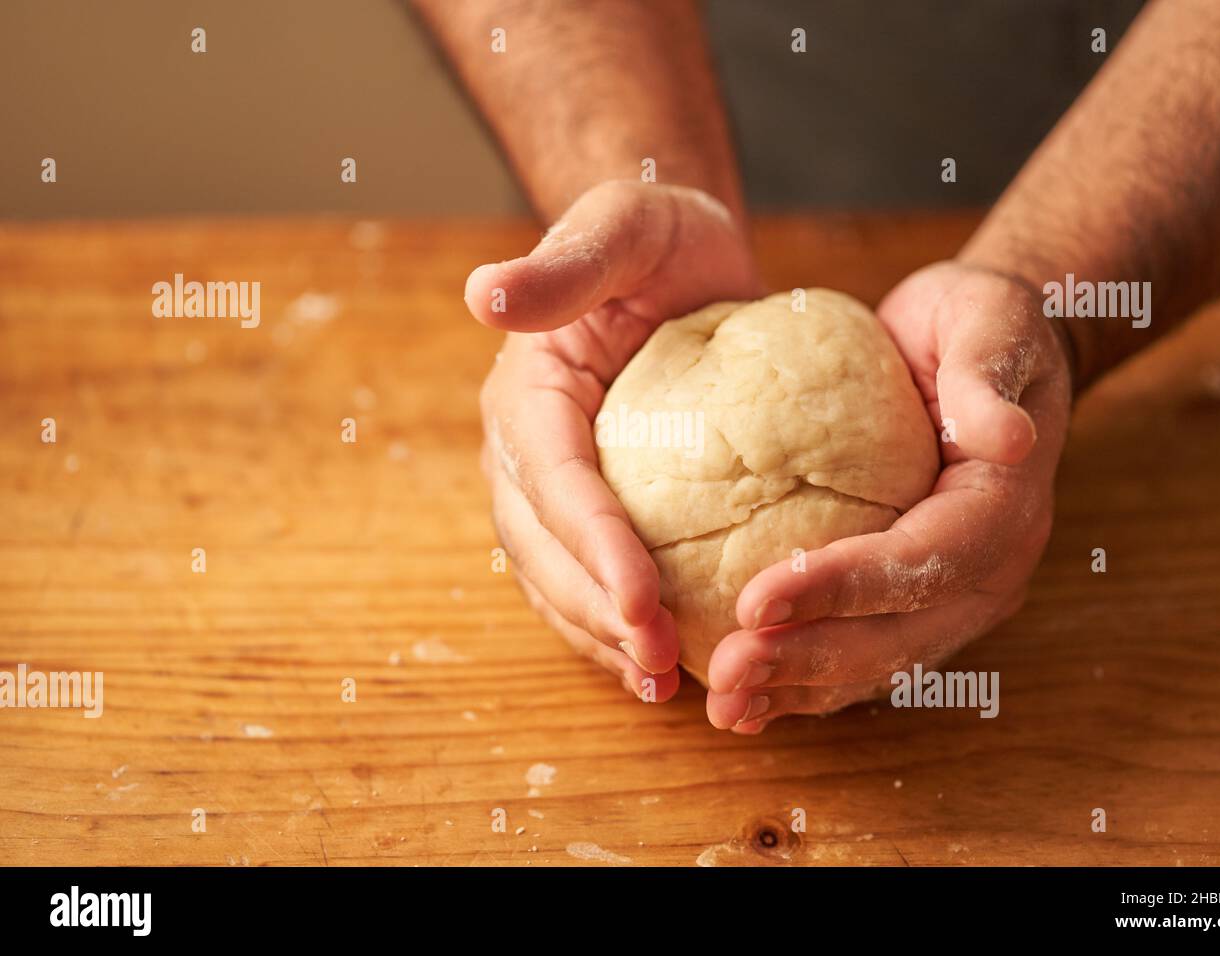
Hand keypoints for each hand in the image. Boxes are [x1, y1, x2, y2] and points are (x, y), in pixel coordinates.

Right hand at [470, 179, 762, 700]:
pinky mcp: (587, 508)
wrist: (676, 257)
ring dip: (601, 636)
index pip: (554, 481)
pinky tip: (656, 660)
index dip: (592, 545)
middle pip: (546, 549)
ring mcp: (550, 487)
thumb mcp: (622, 228)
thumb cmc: (654, 237)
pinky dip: (613, 624)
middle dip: (597, 612)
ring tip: (659, 682)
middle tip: (660, 663)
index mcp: (529, 395)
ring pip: (556, 578)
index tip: (640, 600)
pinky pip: (584, 577)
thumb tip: (486, 295)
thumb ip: (565, 264)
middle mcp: (524, 450)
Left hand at [705, 261, 1073, 731]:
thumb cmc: (982, 324)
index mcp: (1003, 508)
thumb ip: (987, 375)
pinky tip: (750, 700)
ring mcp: (958, 596)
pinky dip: (810, 684)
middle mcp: (989, 570)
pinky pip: (867, 654)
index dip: (840, 589)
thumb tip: (1004, 435)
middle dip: (808, 660)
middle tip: (727, 675)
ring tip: (728, 708)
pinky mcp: (922, 603)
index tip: (754, 601)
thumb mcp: (990, 321)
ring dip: (801, 690)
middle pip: (896, 634)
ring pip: (879, 662)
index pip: (920, 562)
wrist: (996, 351)